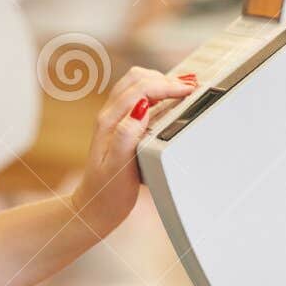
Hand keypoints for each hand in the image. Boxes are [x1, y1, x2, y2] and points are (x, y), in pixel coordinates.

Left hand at [68, 67, 199, 234]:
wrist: (95, 206)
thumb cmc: (107, 192)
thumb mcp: (117, 167)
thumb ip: (126, 135)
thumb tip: (141, 107)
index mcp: (109, 122)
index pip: (139, 89)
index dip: (166, 85)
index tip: (188, 90)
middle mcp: (109, 116)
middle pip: (136, 79)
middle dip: (165, 78)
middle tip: (190, 87)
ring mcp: (114, 119)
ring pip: (136, 84)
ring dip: (160, 81)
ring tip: (183, 87)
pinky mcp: (119, 125)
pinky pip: (137, 97)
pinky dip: (155, 91)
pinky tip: (168, 98)